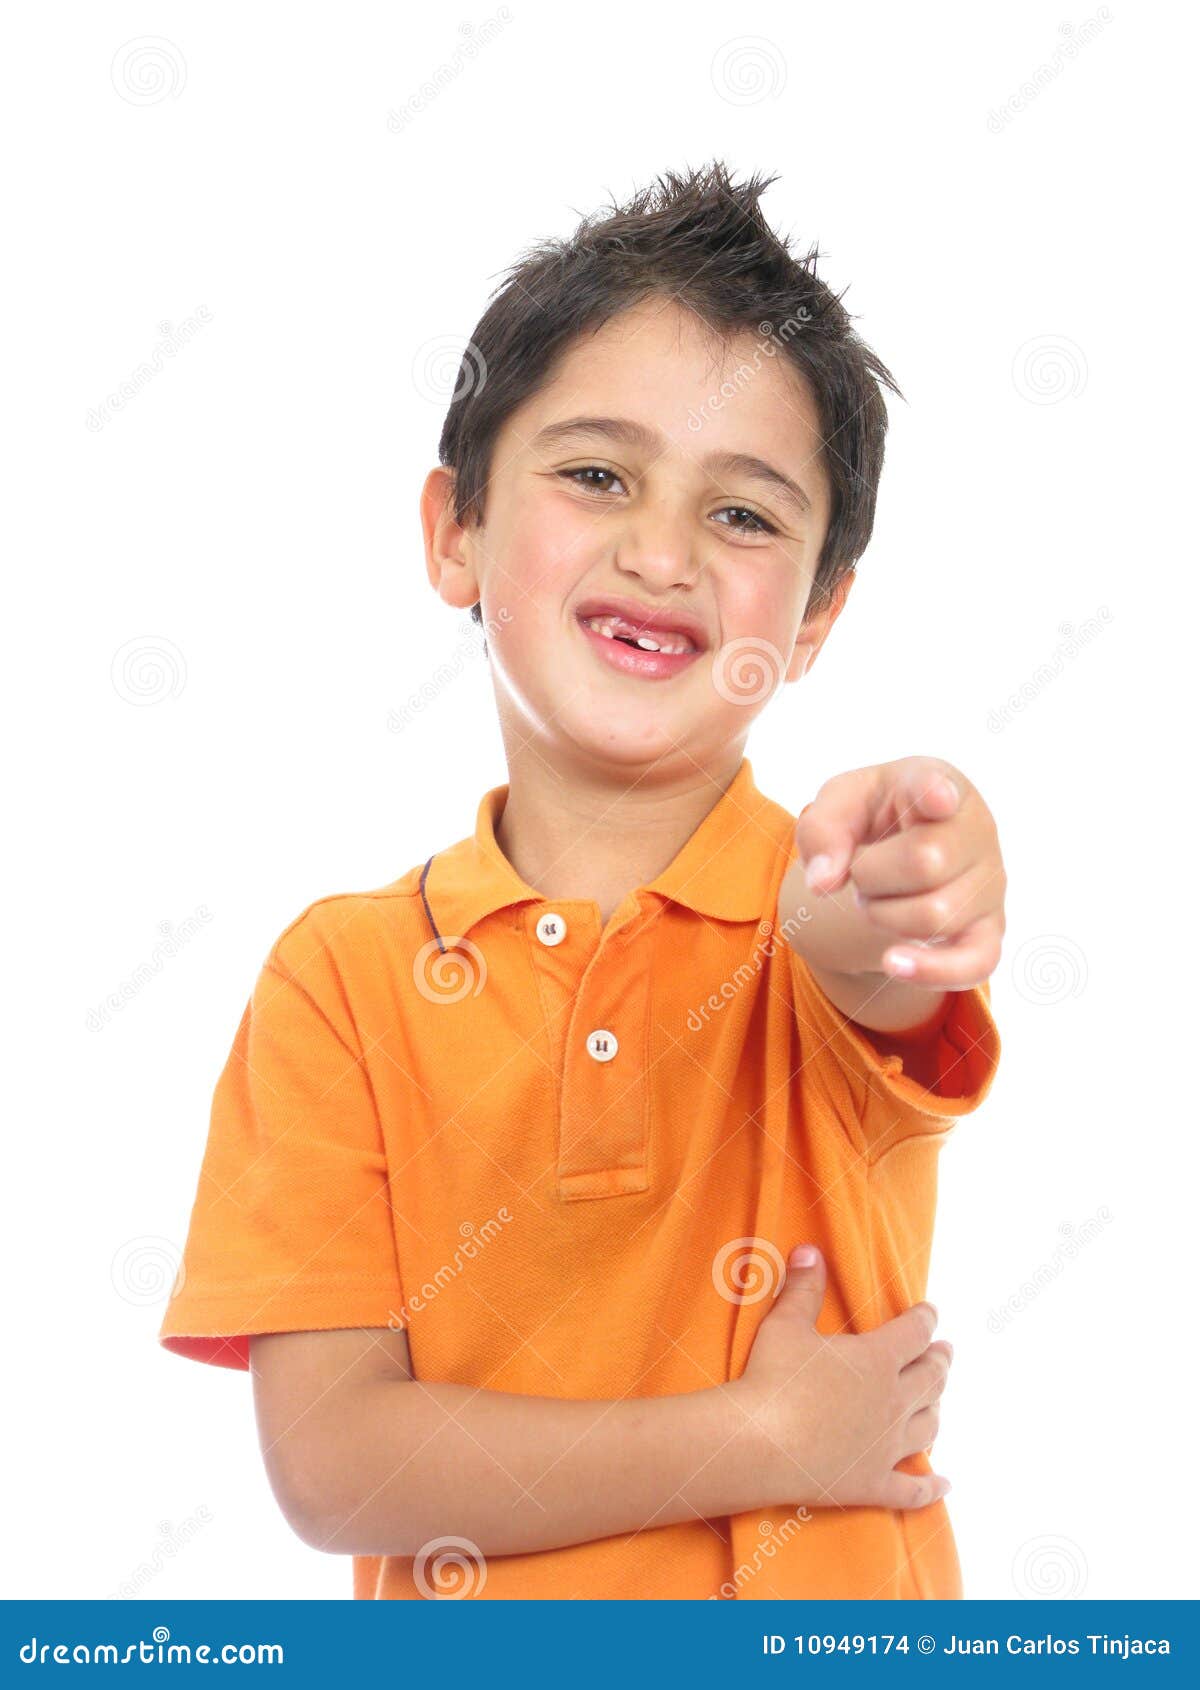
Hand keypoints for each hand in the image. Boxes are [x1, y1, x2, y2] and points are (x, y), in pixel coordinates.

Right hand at [734, 1245, 952, 1511]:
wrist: (761, 1443)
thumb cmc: (773, 1377)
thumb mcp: (785, 1323)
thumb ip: (803, 1288)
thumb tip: (810, 1250)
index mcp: (877, 1359)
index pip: (914, 1333)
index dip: (925, 1319)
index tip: (931, 1312)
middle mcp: (893, 1401)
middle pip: (931, 1379)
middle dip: (940, 1362)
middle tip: (945, 1353)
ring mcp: (887, 1447)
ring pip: (928, 1427)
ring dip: (936, 1411)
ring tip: (938, 1402)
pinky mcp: (873, 1483)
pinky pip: (912, 1489)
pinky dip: (931, 1487)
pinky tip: (944, 1484)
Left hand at [795, 756, 1005, 986]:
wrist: (900, 851)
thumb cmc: (872, 818)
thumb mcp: (837, 806)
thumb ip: (822, 830)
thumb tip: (823, 884)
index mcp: (934, 782)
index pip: (935, 785)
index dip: (934, 793)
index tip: (936, 798)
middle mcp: (976, 829)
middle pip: (924, 862)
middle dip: (872, 875)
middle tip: (865, 869)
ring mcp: (990, 882)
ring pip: (934, 916)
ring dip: (884, 915)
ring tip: (881, 897)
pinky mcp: (989, 930)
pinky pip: (974, 963)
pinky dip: (931, 970)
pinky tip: (894, 964)